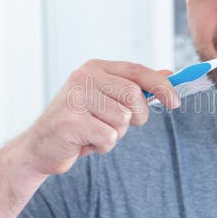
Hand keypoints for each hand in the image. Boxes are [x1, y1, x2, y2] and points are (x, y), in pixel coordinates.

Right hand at [18, 61, 179, 176]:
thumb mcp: (108, 101)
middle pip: (134, 95)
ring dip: (115, 134)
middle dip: (136, 117)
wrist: (40, 148)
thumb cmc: (79, 124)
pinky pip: (108, 138)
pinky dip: (102, 146)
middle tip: (117, 125)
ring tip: (94, 132)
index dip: (161, 86)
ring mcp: (75, 99)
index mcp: (94, 69)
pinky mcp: (70, 122)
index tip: (176, 101)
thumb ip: (136, 87)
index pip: (136, 70)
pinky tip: (85, 142)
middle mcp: (83, 78)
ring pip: (123, 119)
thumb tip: (169, 75)